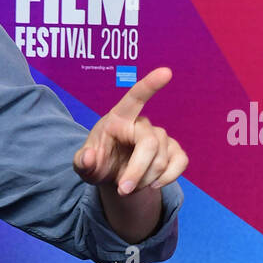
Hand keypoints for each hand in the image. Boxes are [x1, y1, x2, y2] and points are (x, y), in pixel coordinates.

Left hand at [73, 67, 187, 194]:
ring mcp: (160, 136)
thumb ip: (82, 162)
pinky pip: (180, 162)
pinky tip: (154, 184)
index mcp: (118, 119)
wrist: (112, 177)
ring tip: (129, 186)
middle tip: (123, 190)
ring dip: (146, 180)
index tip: (166, 72)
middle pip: (150, 144)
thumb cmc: (97, 163)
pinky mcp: (173, 150)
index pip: (135, 98)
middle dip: (138, 172)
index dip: (150, 85)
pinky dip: (168, 178)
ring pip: (162, 159)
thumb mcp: (83, 166)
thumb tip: (88, 157)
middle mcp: (142, 124)